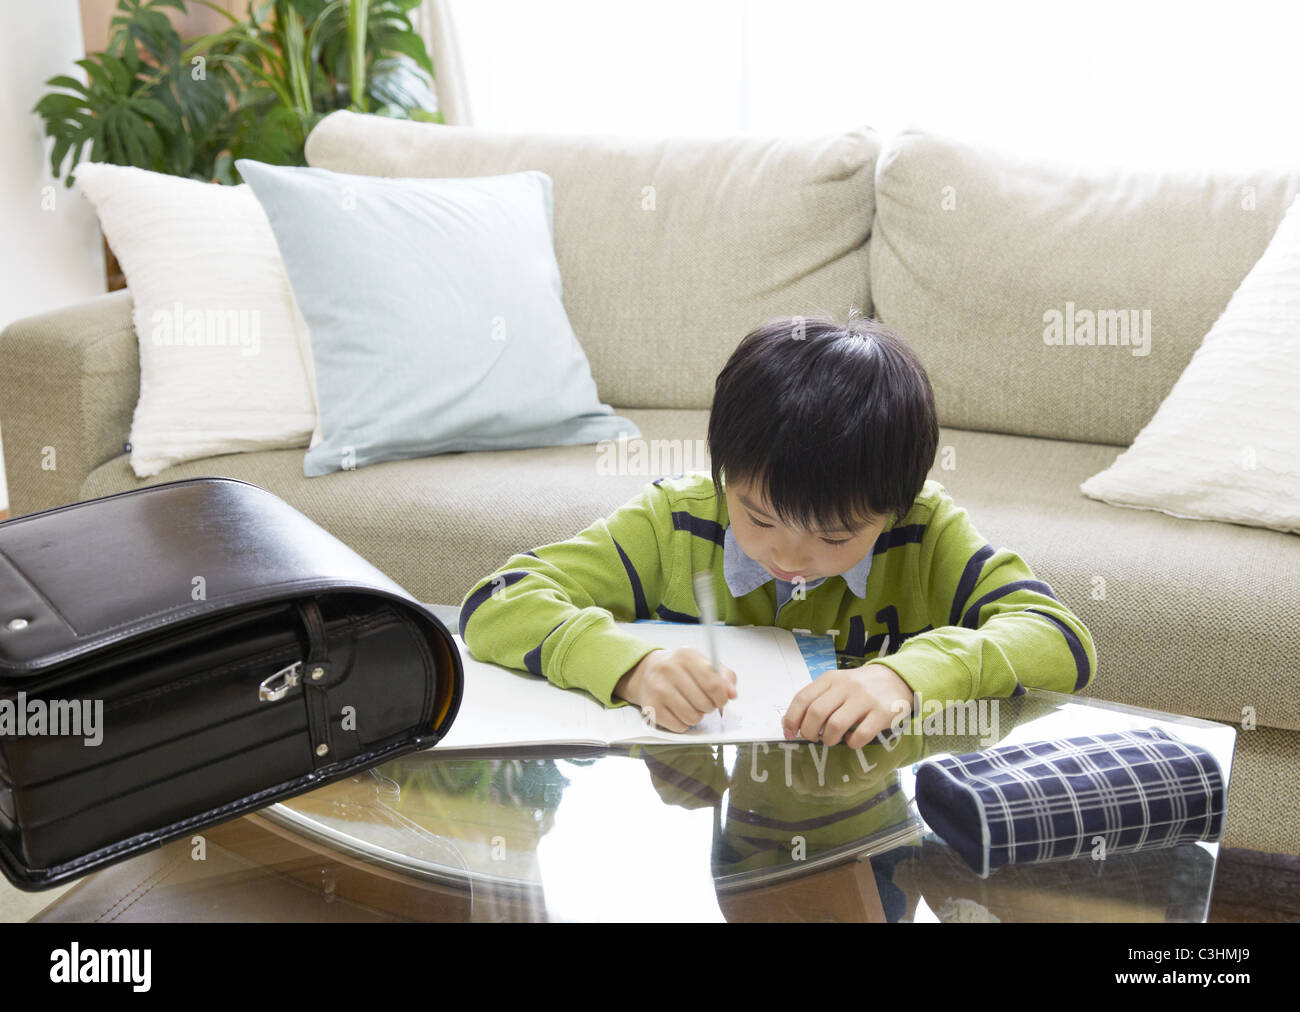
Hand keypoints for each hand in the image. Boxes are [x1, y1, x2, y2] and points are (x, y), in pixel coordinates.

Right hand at [614, 647, 737, 731]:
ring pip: (692, 717)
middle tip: (703, 701)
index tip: (721, 700)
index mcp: (686, 655)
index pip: (713, 684)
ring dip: (696, 716)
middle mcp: (670, 669)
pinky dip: (683, 723)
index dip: (722, 697)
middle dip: (709, 707)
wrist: (647, 671)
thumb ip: (724, 677)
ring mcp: (658, 688)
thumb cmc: (681, 669)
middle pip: (704, 703)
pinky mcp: (651, 707)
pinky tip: (678, 711)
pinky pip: (679, 726)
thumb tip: (732, 693)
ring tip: (690, 706)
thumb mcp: (704, 664)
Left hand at [782, 663, 914, 747]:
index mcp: (830, 679)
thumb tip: (789, 724)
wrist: (896, 678)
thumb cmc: (858, 687)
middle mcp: (846, 687)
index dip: (791, 719)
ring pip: (836, 725)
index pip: (802, 698)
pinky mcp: (882, 713)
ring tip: (832, 739)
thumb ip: (815, 699)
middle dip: (809, 731)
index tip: (789, 733)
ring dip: (829, 739)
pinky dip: (851, 742)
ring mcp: (865, 699)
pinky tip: (851, 739)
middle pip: (816, 713)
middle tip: (813, 738)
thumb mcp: (836, 684)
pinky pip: (860, 735)